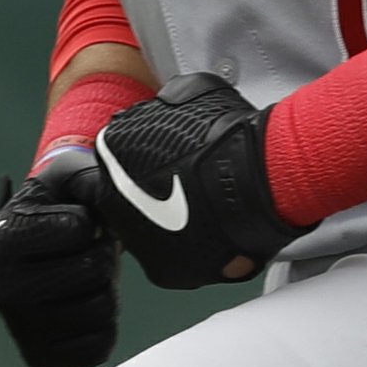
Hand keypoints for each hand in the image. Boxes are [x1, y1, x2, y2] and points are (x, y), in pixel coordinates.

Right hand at [0, 147, 120, 366]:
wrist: (40, 253)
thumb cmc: (60, 209)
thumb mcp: (69, 179)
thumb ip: (92, 177)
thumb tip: (110, 194)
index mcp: (0, 241)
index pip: (80, 227)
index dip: (90, 222)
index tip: (73, 223)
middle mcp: (1, 289)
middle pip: (94, 271)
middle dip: (102, 257)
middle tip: (86, 253)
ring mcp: (19, 329)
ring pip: (104, 310)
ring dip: (107, 291)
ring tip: (85, 280)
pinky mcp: (40, 359)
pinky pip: (101, 347)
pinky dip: (105, 327)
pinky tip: (83, 308)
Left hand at [96, 74, 301, 290]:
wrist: (257, 179)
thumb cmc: (228, 135)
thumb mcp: (188, 95)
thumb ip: (165, 106)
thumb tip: (168, 106)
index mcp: (109, 152)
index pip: (119, 160)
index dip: (150, 162)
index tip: (173, 164)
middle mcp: (112, 200)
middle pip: (131, 200)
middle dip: (158, 194)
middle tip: (192, 188)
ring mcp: (135, 239)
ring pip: (152, 233)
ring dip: (175, 225)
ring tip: (210, 211)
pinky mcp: (162, 271)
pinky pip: (175, 260)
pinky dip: (194, 251)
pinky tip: (217, 233)